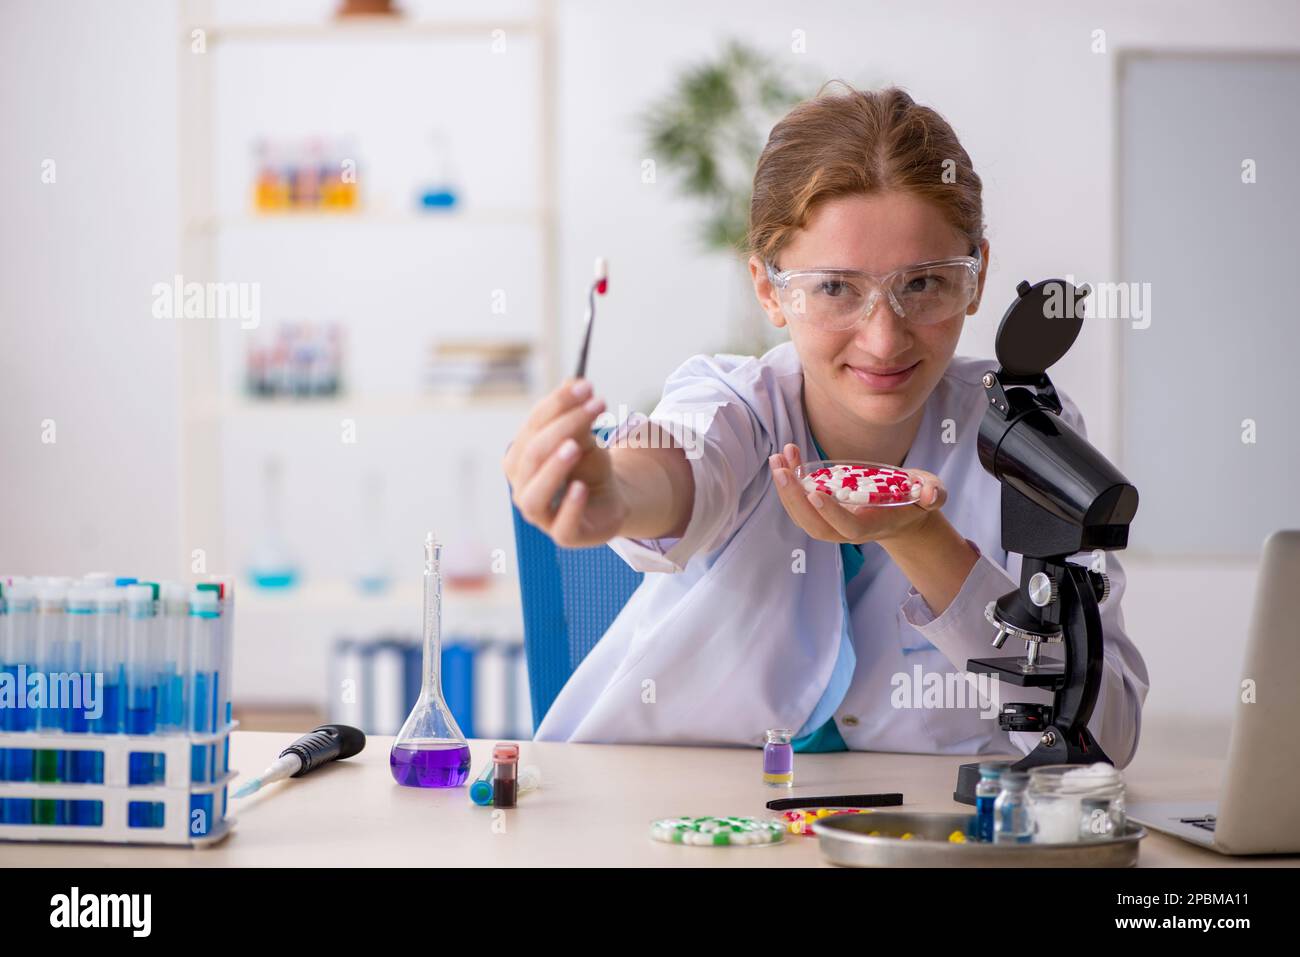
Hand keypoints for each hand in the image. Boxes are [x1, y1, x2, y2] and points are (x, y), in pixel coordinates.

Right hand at [503, 378, 628, 547]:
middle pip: (533, 453)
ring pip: (534, 493)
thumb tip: (573, 383)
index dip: (557, 403)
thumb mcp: (586, 438)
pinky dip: (569, 505)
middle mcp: (522, 484)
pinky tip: (581, 488)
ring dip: (552, 468)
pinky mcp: (563, 535)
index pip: (533, 425)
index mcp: (520, 456)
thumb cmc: (588, 466)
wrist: (609, 500)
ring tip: (574, 447)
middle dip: (563, 426)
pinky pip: (560, 524)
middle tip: (594, 407)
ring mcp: (539, 514)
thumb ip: (577, 418)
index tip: (585, 386)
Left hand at [767, 443, 946, 545]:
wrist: (900, 513)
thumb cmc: (915, 500)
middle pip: (814, 525)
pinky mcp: (822, 510)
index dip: (831, 513)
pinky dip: (790, 479)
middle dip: (794, 499)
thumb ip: (933, 494)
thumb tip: (928, 494)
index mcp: (872, 525)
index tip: (815, 492)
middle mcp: (846, 529)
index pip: (847, 527)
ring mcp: (832, 522)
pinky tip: (787, 455)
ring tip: (777, 459)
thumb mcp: (931, 494)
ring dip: (785, 488)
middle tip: (781, 470)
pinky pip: (800, 499)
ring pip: (801, 514)